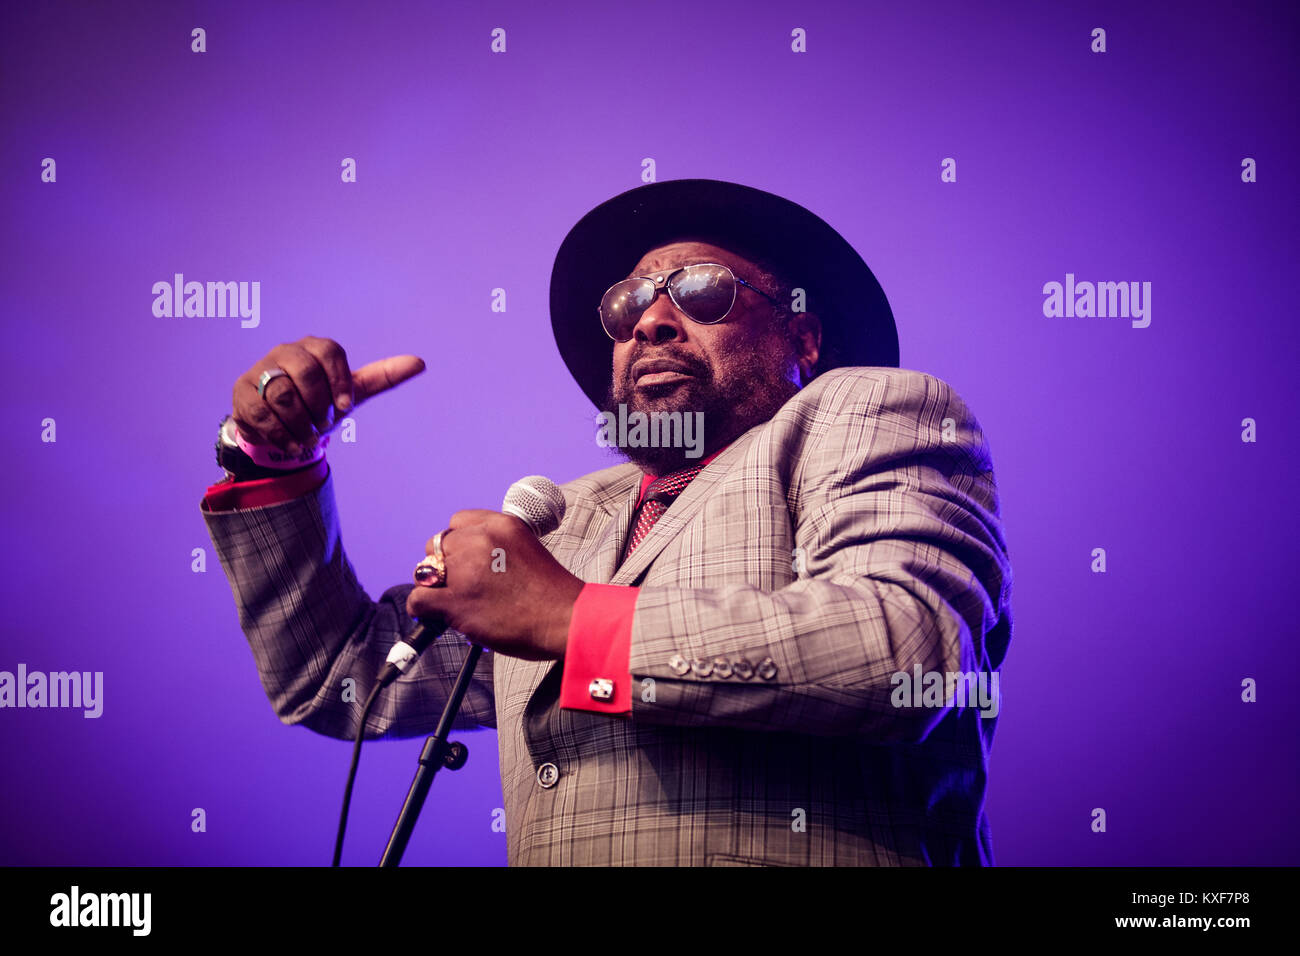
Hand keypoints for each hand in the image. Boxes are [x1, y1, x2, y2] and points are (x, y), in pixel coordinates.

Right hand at [232, 336, 425, 453]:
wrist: (282, 422)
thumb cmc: (320, 401)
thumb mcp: (352, 391)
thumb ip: (383, 377)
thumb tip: (420, 363)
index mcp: (315, 347)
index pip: (329, 352)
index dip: (340, 382)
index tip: (344, 407)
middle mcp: (286, 352)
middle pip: (305, 372)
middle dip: (318, 405)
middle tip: (324, 423)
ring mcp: (260, 370)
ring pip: (282, 394)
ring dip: (301, 424)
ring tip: (308, 436)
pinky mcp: (241, 392)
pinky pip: (261, 413)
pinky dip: (281, 434)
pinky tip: (292, 442)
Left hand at [405, 510, 584, 660]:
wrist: (565, 619)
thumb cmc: (550, 593)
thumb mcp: (526, 548)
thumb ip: (496, 546)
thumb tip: (466, 560)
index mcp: (500, 524)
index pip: (457, 522)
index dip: (458, 545)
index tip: (466, 562)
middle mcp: (480, 540)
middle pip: (437, 546)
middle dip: (446, 567)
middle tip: (464, 587)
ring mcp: (466, 569)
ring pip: (425, 572)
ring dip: (436, 587)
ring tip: (456, 603)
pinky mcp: (456, 600)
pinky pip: (419, 599)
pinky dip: (423, 610)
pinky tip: (439, 617)